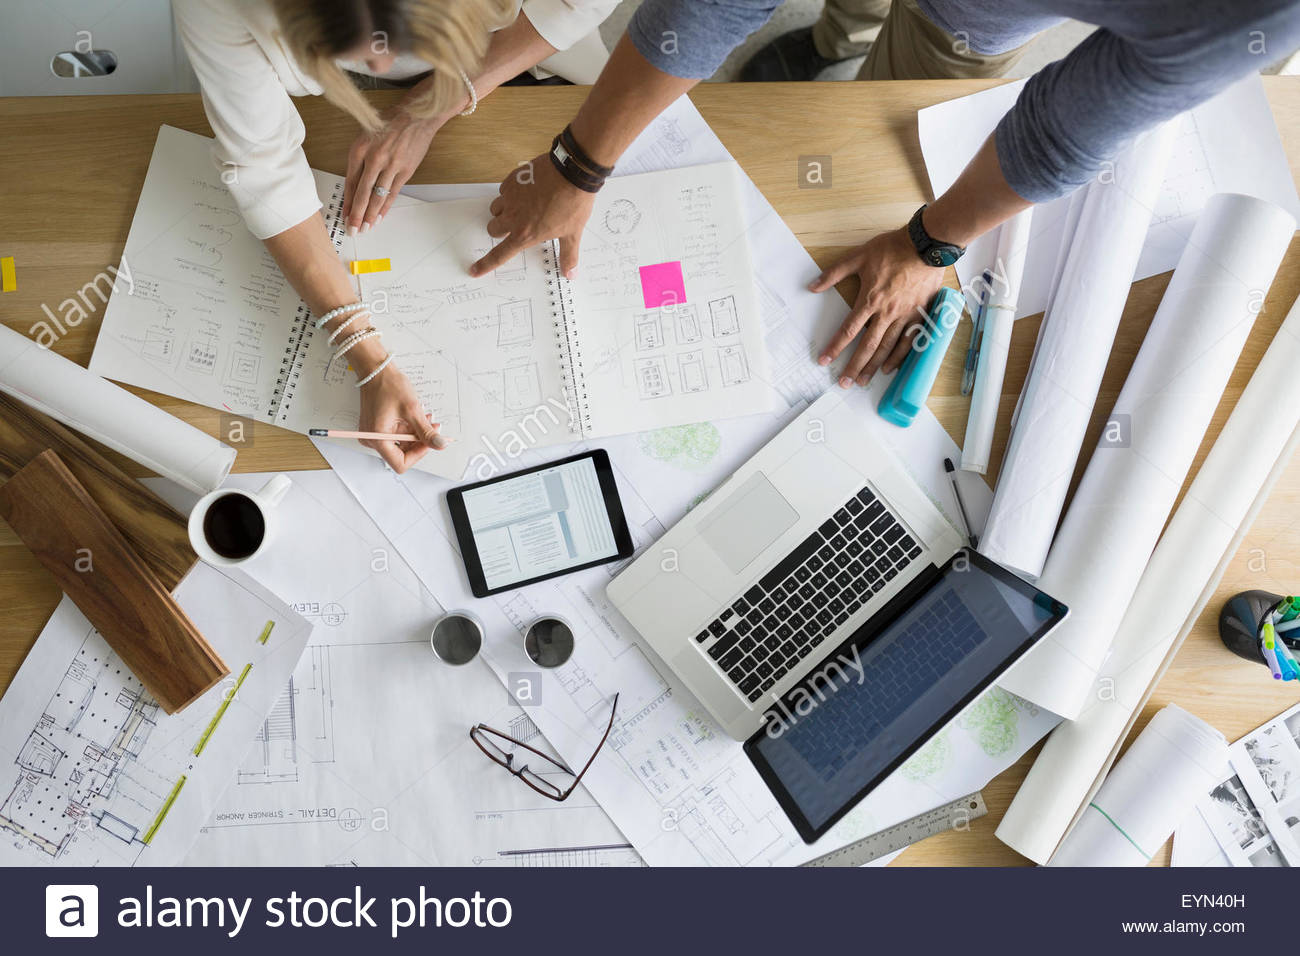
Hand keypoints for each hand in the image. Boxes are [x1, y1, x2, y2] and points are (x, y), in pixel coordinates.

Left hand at [343, 108, 444, 233]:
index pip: (350, 182)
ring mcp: (391, 165)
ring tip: (366, 228)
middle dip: (357, 214)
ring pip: (378, 196)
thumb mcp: (366, 135)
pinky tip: (380, 216)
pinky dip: (386, 207)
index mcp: (360, 149)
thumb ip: (360, 159)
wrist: (415, 116)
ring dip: (371, 215)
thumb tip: (355, 184)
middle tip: (353, 229)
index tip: (344, 216)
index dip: (347, 202)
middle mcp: (374, 158)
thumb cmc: (389, 123)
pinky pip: (393, 193)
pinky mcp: (405, 170)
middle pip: (362, 193)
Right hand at [356, 357, 445, 473]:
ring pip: (401, 444)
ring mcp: (374, 434)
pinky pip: (396, 435)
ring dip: (416, 434)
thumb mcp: (412, 410)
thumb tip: (439, 444)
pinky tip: (416, 417)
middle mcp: (372, 439)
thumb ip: (426, 431)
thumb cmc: (388, 385)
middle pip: (401, 454)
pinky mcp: (377, 428)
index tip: (430, 442)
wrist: (375, 370)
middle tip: (432, 428)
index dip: (419, 454)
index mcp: (377, 438)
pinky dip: (408, 429)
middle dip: (419, 442)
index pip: (400, 463)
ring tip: (426, 418)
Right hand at [469, 152, 595, 278]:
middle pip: (493, 229)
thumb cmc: (572, 203)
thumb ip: (568, 255)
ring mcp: (510, 197)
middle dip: (501, 230)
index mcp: (525, 234)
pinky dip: (510, 193)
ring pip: (495, 209)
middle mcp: (513, 217)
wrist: (572, 172)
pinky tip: (526, 191)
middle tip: (515, 226)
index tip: (474, 270)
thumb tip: (570, 274)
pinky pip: (503, 190)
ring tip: (521, 207)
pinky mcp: (511, 181)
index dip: (485, 264)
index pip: (500, 254)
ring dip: (503, 211)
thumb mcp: (573, 233)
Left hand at [810, 227, 947, 386]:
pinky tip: (890, 368)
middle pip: (867, 346)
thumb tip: (812, 285)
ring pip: (887, 348)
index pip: (849, 330)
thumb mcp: (859, 256)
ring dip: (874, 367)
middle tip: (843, 383)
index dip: (835, 346)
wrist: (926, 245)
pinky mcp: (920, 315)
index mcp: (870, 300)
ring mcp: (905, 316)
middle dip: (853, 366)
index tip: (824, 360)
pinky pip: (909, 342)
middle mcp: (887, 312)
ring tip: (862, 381)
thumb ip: (834, 273)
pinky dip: (899, 357)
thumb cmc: (893, 249)